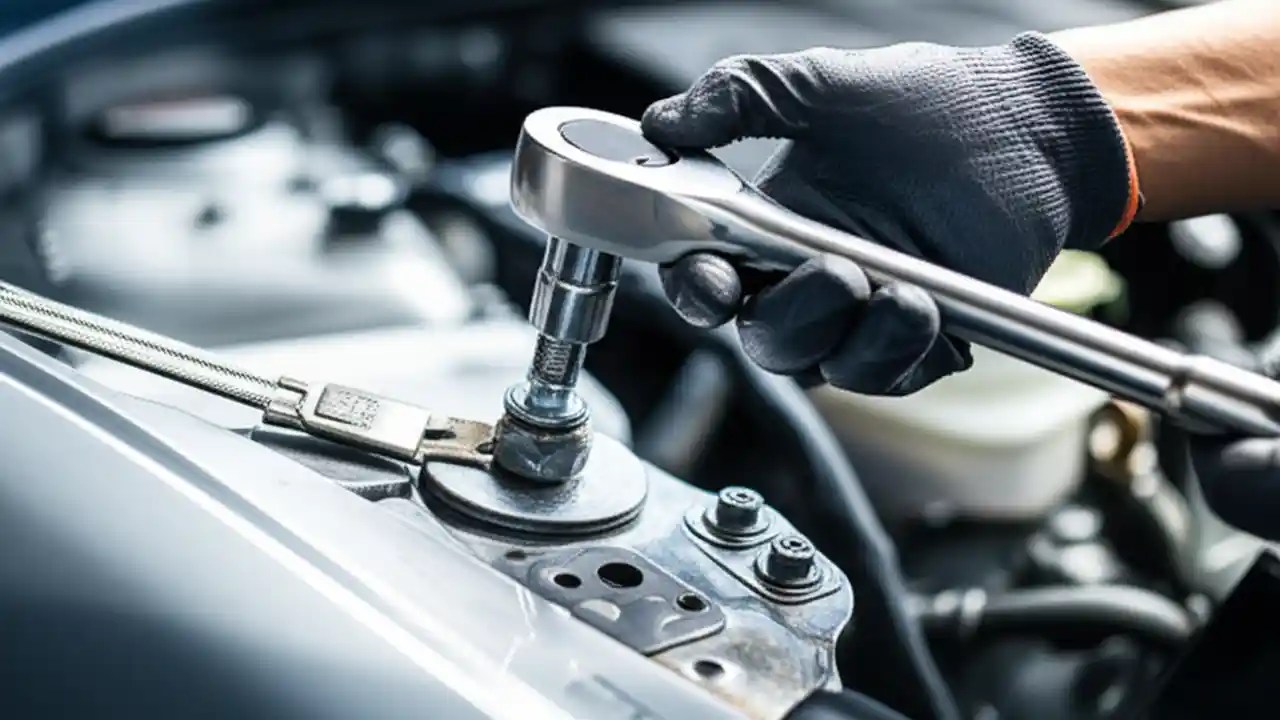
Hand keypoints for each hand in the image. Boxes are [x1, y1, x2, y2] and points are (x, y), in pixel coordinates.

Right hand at [644, 33, 1136, 393]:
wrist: (1024, 124)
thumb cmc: (920, 103)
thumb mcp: (818, 84)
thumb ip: (737, 95)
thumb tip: (660, 121)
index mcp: (765, 226)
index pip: (706, 280)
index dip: (698, 292)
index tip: (714, 282)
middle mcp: (805, 279)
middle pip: (765, 338)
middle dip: (792, 317)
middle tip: (834, 271)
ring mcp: (862, 313)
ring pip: (826, 367)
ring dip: (855, 338)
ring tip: (902, 292)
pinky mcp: (921, 338)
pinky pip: (893, 374)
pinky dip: (902, 352)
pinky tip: (927, 308)